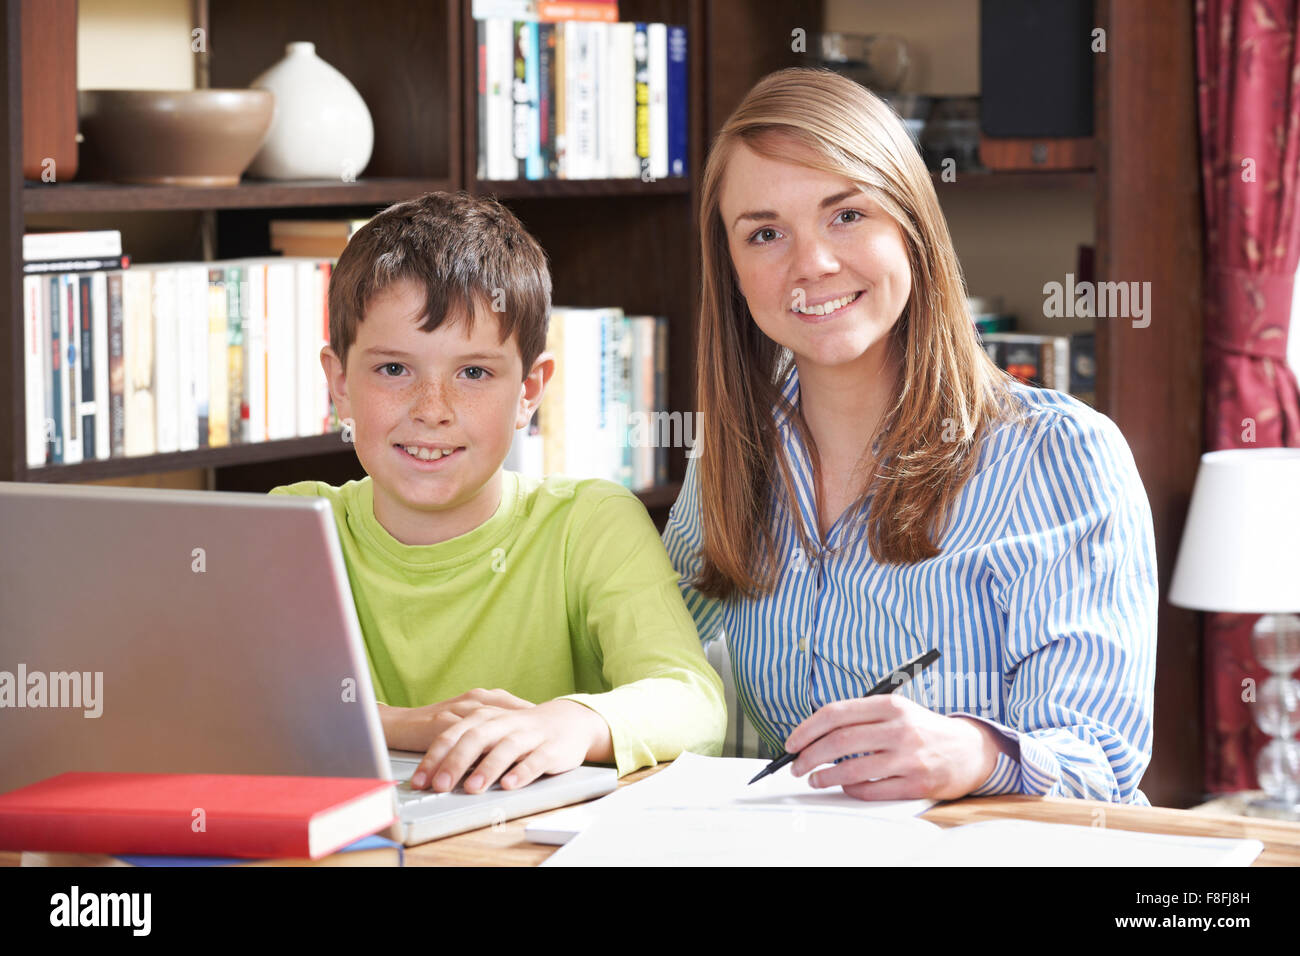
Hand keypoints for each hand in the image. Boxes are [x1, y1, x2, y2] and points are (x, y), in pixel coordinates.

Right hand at [378, 688, 534, 752]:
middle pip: (505, 719)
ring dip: (495, 752)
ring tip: (519, 760)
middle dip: (522, 736)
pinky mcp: (437, 722)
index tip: (554, 739)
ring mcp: (456, 709)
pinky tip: (482, 765)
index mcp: (484, 698)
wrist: (396, 724)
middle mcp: (474, 700)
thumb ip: (493, 727)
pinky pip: (459, 739)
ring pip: (482, 731)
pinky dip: (472, 754)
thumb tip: (521, 743)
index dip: (535, 725)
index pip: (516, 710)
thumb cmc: (436, 725)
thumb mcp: (471, 723)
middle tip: (542, 752)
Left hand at [409, 699, 612, 793]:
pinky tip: (510, 784)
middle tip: (440, 785)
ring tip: (472, 789)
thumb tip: (433, 774)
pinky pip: (536, 760)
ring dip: (487, 768)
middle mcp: (505, 722)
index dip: (435, 757)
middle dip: (456, 762)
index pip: (454, 734)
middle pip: (476, 738)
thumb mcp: (491, 731)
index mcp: (485, 717)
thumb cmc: (522, 730)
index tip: (420, 781)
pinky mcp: (552, 748)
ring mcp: (530, 734)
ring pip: (506, 748)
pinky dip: (523, 772)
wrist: (569, 720)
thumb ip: (466, 746)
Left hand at [784, 695, 1013, 800]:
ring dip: (824, 776)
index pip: (836, 714)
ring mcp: (908, 757)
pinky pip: (871, 789)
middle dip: (808, 755)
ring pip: (851, 769)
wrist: (969, 750)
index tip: (792, 742)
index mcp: (890, 705)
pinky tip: (843, 785)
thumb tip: (815, 733)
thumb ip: (861, 717)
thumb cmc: (923, 729)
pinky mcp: (916, 783)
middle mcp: (899, 729)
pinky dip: (850, 789)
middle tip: (796, 765)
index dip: (807, 729)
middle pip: (838, 742)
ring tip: (813, 778)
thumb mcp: (897, 710)